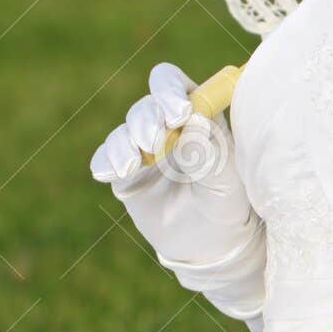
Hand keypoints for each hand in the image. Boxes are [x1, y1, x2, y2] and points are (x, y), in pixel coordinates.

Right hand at [91, 61, 265, 299]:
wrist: (209, 245)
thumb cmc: (226, 203)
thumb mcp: (226, 181)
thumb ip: (208, 153)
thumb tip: (193, 121)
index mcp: (196, 115)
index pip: (175, 86)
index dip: (170, 91)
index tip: (179, 114)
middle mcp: (167, 127)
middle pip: (146, 107)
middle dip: (147, 122)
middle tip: (155, 144)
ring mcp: (143, 149)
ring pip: (124, 131)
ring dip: (125, 143)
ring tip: (133, 165)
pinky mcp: (126, 174)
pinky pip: (107, 158)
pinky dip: (106, 161)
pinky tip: (109, 173)